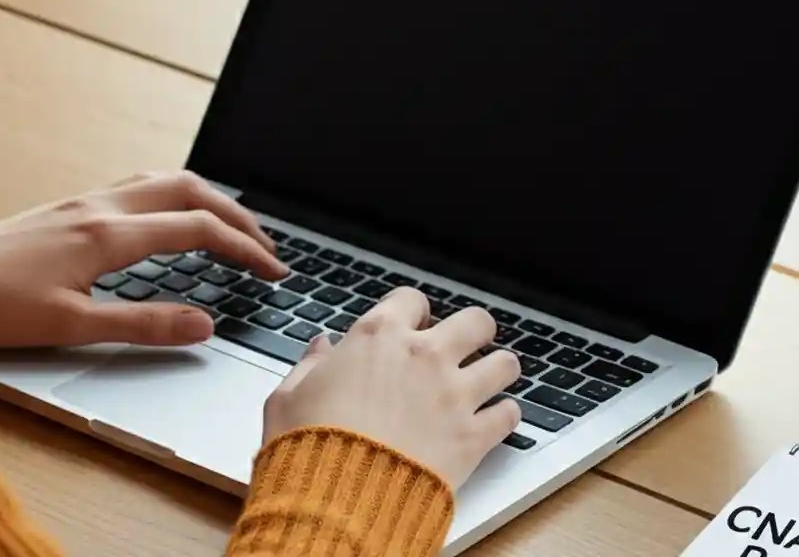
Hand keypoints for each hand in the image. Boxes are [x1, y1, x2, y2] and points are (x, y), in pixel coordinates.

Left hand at [0, 171, 287, 347]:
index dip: (245, 249)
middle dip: (238, 216)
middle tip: (265, 247)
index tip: (272, 271)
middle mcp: (102, 208)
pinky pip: (142, 185)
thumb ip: (144, 324)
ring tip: (233, 228)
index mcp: (108, 235)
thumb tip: (203, 324)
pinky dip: (178, 196)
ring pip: (166, 180)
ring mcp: (87, 202)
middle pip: (191, 190)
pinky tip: (177, 217)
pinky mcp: (74, 208)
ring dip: (209, 199)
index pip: (198, 229)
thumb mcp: (73, 327)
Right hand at [261, 288, 521, 488]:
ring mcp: (454, 394)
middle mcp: (423, 356)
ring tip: (490, 381)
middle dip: (474, 333)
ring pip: (505, 363)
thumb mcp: (288, 397)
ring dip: (498, 371)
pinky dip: (504, 417)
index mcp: (378, 338)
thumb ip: (309, 366)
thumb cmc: (307, 447)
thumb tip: (321, 349)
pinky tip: (493, 421)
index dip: (414, 312)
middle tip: (467, 347)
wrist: (336, 499)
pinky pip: (510, 413)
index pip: (412, 299)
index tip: (415, 325)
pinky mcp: (473, 436)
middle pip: (477, 321)